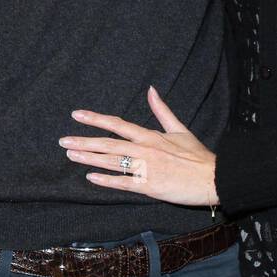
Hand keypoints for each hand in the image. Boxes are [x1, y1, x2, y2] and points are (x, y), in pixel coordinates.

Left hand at [59, 85, 218, 208]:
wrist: (213, 177)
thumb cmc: (197, 155)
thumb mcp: (179, 128)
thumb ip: (162, 110)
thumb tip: (151, 89)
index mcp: (150, 136)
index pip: (117, 124)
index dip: (95, 119)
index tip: (77, 115)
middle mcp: (145, 150)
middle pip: (109, 143)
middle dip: (84, 142)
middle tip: (63, 141)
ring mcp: (146, 168)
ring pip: (112, 162)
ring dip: (90, 158)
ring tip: (71, 155)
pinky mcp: (150, 186)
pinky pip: (124, 183)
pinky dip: (107, 180)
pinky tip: (91, 178)